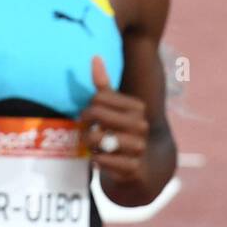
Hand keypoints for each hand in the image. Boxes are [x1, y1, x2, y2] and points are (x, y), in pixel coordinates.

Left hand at [80, 54, 148, 182]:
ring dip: (89, 143)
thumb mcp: (111, 108)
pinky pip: (103, 160)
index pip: (98, 97)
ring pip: (98, 138)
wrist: (137, 168)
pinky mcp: (133, 168)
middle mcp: (141, 126)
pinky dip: (96, 159)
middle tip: (85, 131)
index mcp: (137, 107)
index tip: (89, 117)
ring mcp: (139, 147)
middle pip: (96, 114)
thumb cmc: (117, 132)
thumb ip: (103, 85)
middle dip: (84, 124)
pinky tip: (98, 159)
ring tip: (92, 145)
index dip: (87, 108)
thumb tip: (96, 57)